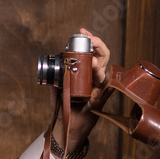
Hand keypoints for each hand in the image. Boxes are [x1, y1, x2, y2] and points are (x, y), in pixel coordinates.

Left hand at [57, 28, 111, 151]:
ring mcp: (98, 90)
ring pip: (103, 72)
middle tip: (90, 38)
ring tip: (92, 60)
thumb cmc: (64, 107)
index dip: (89, 41)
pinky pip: (105, 90)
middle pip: (102, 57)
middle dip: (98, 45)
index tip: (82, 31)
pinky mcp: (99, 101)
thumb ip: (57, 77)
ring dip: (99, 64)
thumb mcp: (57, 88)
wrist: (65, 126)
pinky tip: (99, 76)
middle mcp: (95, 79)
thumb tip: (54, 64)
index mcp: (86, 73)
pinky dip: (102, 83)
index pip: (92, 52)